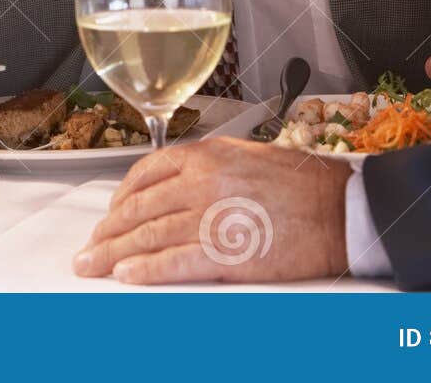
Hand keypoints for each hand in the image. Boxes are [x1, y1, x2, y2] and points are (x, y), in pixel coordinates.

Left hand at [73, 136, 350, 284]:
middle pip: (139, 208)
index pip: (146, 174)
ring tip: (92, 265)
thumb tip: (176, 183)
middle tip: (88, 248)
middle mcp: (202, 184)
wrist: (342, 209)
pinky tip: (126, 274)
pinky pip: (174, 262)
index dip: (120, 197)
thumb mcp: (247, 155)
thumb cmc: (303, 183)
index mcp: (207, 156)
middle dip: (106, 230)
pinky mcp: (227, 254)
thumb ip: (208, 166)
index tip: (109, 213)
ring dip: (113, 253)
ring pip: (148, 236)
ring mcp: (212, 219)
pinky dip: (145, 269)